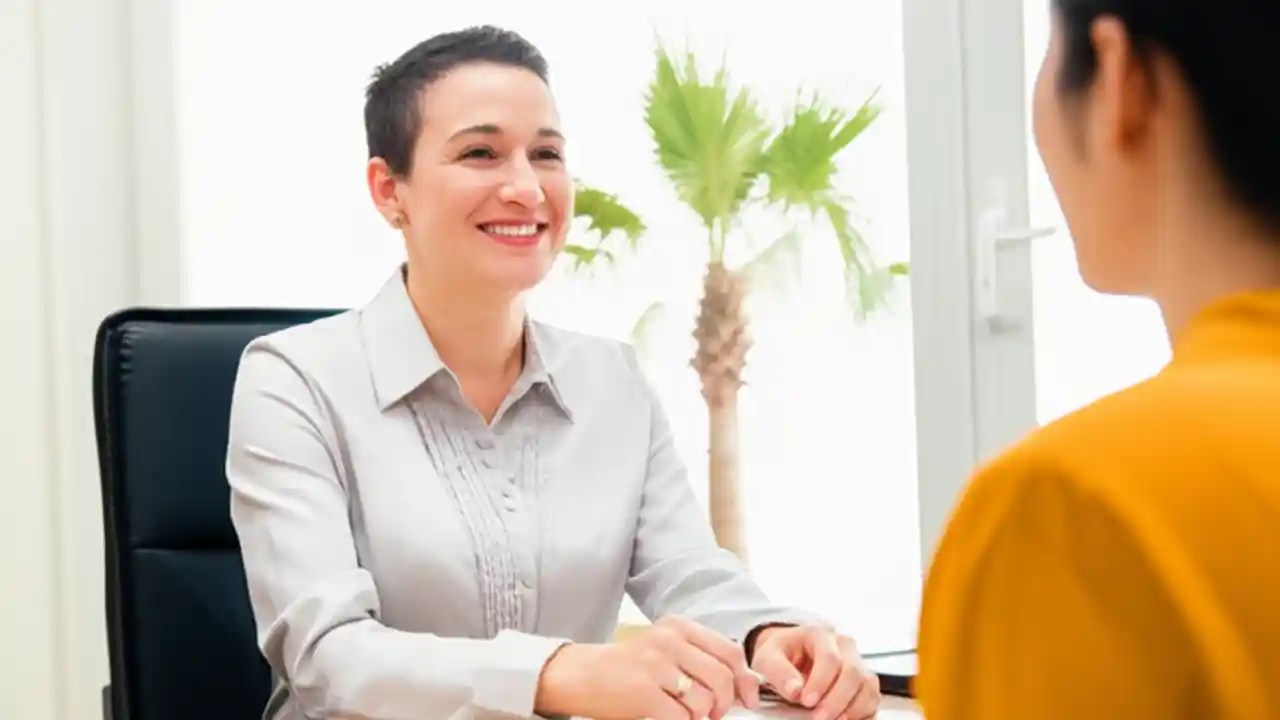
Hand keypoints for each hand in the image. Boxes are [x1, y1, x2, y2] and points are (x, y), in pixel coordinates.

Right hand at [535, 615, 761, 719]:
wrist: (580, 673)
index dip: (745, 680)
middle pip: (721, 678)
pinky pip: (682, 718)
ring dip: (701, 717)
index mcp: (678, 626)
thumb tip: (743, 685)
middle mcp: (668, 640)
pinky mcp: (642, 692)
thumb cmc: (628, 667)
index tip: (747, 699)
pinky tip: (670, 718)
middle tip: (714, 715)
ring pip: (704, 701)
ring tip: (686, 715)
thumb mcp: (665, 649)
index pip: (730, 651)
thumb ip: (699, 658)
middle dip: (724, 704)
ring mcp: (654, 665)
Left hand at [749, 625, 879, 719]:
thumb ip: (779, 672)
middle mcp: (844, 644)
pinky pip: (873, 696)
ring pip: (868, 684)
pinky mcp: (863, 680)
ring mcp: (857, 661)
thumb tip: (795, 690)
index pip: (829, 658)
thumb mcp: (768, 658)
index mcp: (820, 634)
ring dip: (853, 708)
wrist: (790, 653)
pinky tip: (847, 719)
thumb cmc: (781, 654)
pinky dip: (864, 712)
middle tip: (819, 717)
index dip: (820, 682)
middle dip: (837, 699)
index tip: (806, 701)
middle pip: (853, 672)